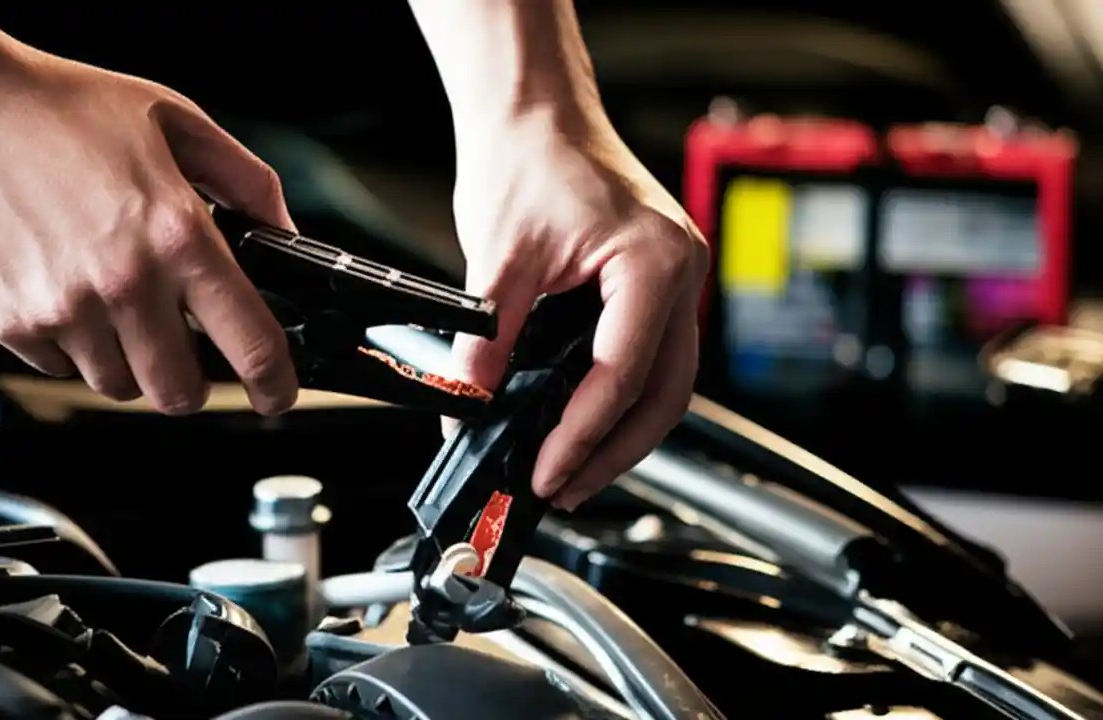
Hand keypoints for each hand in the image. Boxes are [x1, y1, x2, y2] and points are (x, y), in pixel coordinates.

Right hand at [0, 36, 298, 414]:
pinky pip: (58, 366)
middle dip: (191, 382)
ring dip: (127, 361)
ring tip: (111, 301)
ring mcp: (63, 309)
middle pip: (180, 391)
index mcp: (178, 236)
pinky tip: (62, 289)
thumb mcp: (173, 120)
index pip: (251, 342)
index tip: (276, 393)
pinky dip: (70, 345)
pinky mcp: (9, 322)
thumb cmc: (55, 106)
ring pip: (118, 385)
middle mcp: (124, 282)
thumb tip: (282, 230)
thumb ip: (244, 178)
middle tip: (185, 354)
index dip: (274, 383)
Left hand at [449, 114, 708, 510]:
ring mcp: (673, 282)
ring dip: (618, 434)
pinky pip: (647, 359)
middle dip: (613, 453)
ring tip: (568, 472)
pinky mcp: (652, 288)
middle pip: (663, 395)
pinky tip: (577, 424)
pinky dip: (615, 399)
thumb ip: (487, 340)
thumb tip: (469, 406)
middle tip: (562, 491)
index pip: (621, 374)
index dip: (580, 435)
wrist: (536, 111)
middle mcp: (680, 275)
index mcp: (655, 262)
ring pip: (662, 385)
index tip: (543, 473)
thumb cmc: (528, 157)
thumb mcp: (498, 257)